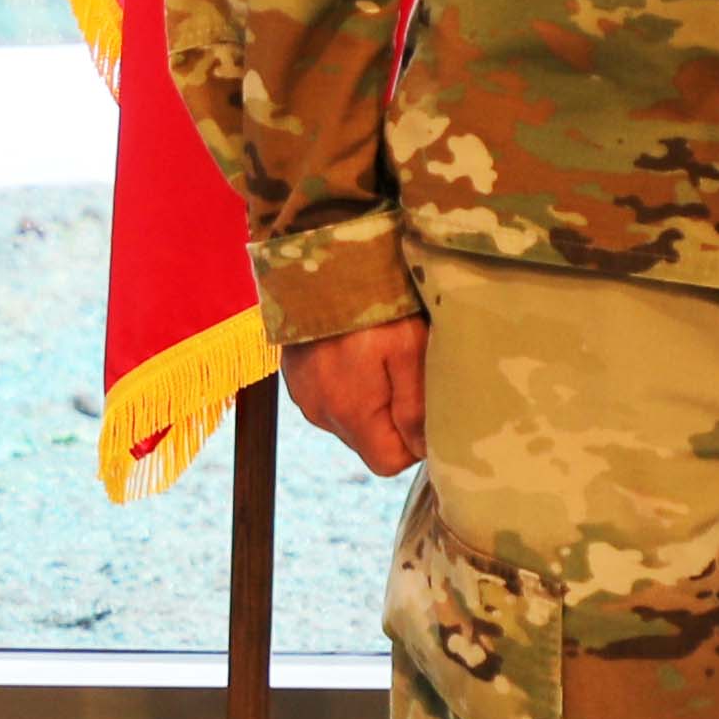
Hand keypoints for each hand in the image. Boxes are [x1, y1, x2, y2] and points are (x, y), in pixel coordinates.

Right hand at [281, 317, 426, 478]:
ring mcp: (303, 393)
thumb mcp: (410, 348)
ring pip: (350, 419)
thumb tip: (423, 450)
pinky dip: (347, 381)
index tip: (424, 404)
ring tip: (380, 354)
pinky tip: (355, 348)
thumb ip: (416, 406)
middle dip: (392, 417)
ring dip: (370, 399)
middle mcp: (320, 411)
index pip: (390, 463)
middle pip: (370, 441)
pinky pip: (330, 396)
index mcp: (350, 412)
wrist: (319, 255)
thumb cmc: (372, 301)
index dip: (415, 442)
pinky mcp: (294, 374)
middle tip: (406, 369)